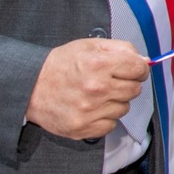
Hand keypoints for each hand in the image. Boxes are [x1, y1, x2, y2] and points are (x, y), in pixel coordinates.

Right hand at [28, 38, 147, 140]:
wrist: (29, 87)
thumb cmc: (59, 65)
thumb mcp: (89, 46)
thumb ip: (120, 49)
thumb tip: (144, 61)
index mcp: (98, 64)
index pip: (139, 69)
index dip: (138, 68)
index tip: (132, 70)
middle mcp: (96, 88)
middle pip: (135, 90)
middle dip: (126, 84)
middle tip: (109, 81)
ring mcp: (90, 110)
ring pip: (124, 108)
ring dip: (114, 102)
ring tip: (96, 95)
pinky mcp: (83, 127)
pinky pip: (111, 125)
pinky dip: (104, 118)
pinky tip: (91, 108)